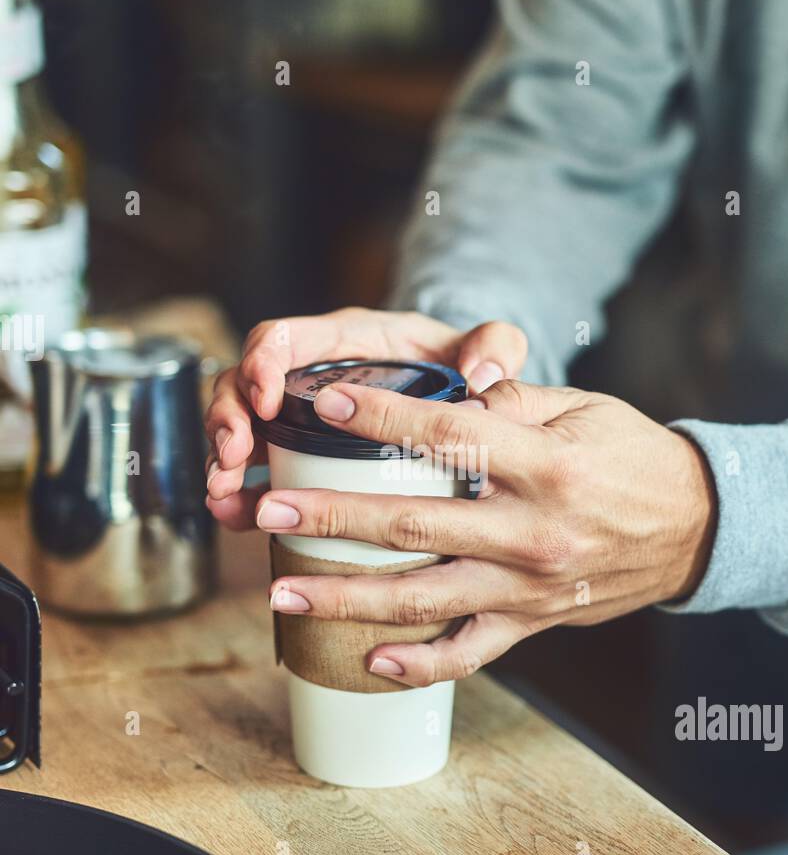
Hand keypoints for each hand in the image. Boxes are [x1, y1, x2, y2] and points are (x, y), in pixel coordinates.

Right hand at [204, 306, 527, 528]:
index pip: (288, 336)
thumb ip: (495, 345)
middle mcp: (314, 374)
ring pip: (241, 428)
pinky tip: (233, 519)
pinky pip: (257, 470)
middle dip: (229, 417)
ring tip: (225, 497)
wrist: (466, 405)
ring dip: (224, 460)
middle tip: (233, 457)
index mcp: (350, 340)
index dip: (264, 361)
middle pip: (245, 383)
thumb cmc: (468, 368)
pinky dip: (239, 493)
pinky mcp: (300, 455)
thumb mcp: (485, 349)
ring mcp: (300, 417)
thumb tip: (481, 374)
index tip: (266, 398)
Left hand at [259, 378, 717, 685]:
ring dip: (346, 595)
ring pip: (424, 598)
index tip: (323, 404)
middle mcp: (532, 532)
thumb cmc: (633, 456)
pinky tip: (366, 659)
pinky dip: (418, 664)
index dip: (382, 419)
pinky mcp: (532, 623)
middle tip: (269, 508)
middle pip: (415, 525)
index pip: (450, 439)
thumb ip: (513, 399)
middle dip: (333, 516)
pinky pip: (469, 653)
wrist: (696, 528)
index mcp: (547, 466)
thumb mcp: (585, 408)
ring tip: (282, 590)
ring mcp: (528, 587)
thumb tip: (450, 391)